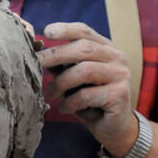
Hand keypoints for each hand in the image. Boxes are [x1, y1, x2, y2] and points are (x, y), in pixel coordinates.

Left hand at [38, 22, 138, 156]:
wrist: (114, 128)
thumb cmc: (90, 101)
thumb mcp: (74, 81)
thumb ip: (62, 66)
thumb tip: (38, 53)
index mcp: (106, 49)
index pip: (85, 32)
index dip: (65, 29)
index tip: (46, 31)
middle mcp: (117, 58)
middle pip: (83, 48)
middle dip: (55, 55)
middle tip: (36, 64)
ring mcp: (121, 75)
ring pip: (84, 71)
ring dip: (61, 83)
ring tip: (50, 94)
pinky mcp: (120, 95)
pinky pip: (87, 95)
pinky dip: (70, 102)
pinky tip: (64, 108)